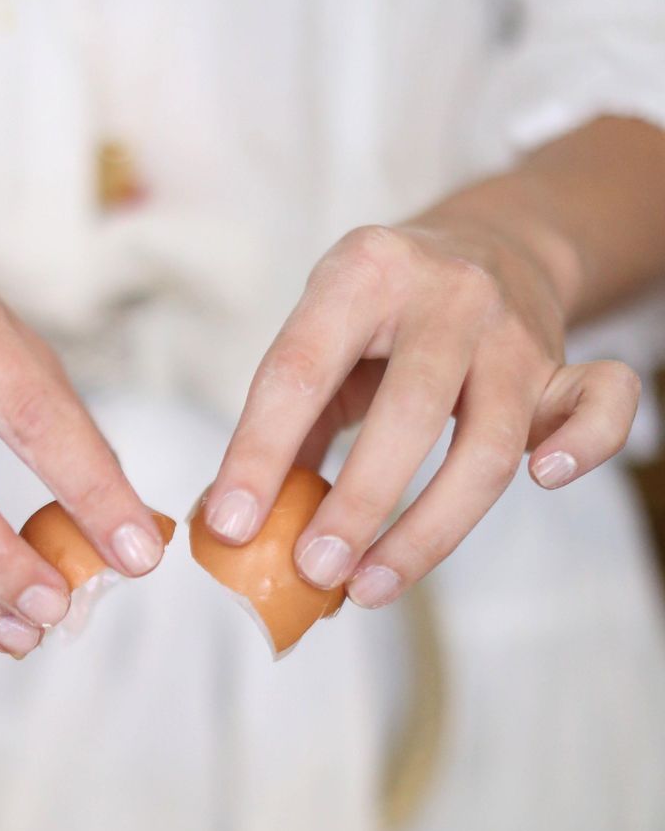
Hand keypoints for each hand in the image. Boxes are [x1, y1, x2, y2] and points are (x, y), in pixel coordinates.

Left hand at [204, 218, 640, 606]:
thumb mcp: (321, 338)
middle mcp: (447, 294)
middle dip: (357, 504)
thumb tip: (231, 526)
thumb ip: (285, 422)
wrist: (490, 243)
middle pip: (408, 413)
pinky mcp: (564, 365)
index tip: (229, 527)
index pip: (301, 370)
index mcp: (362, 273)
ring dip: (428, 529)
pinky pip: (602, 403)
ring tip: (368, 587)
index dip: (259, 453)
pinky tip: (546, 481)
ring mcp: (514, 332)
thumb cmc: (382, 318)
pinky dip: (586, 444)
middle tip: (312, 572)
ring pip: (487, 445)